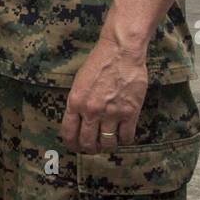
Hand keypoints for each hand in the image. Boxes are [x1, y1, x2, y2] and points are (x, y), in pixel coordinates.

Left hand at [61, 35, 147, 152]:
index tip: (76, 147)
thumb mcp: (79, 82)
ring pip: (107, 143)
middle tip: (94, 148)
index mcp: (75, 103)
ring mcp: (111, 113)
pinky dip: (124, 140)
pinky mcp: (130, 112)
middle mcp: (91, 111)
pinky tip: (123, 135)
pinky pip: (126, 137)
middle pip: (87, 143)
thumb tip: (77, 121)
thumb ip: (77, 103)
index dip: (72, 145)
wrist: (121, 51)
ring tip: (109, 141)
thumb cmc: (99, 62)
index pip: (69, 134)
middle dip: (90, 149)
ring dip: (107, 146)